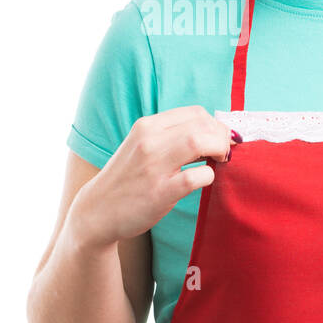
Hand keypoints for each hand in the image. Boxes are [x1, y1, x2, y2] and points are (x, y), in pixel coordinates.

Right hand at [68, 105, 236, 248]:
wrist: (97, 210)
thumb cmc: (127, 179)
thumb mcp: (142, 146)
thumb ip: (170, 137)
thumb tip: (212, 133)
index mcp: (146, 126)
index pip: (194, 112)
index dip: (215, 124)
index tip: (220, 138)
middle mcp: (149, 141)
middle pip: (202, 124)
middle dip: (222, 137)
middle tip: (225, 152)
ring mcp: (153, 166)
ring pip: (200, 142)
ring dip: (219, 150)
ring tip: (220, 161)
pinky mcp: (160, 192)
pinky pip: (196, 176)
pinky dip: (208, 176)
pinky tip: (203, 180)